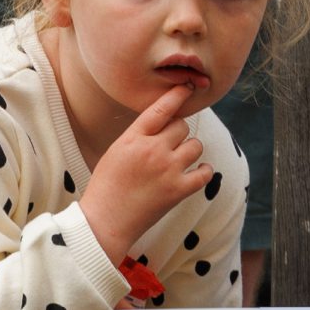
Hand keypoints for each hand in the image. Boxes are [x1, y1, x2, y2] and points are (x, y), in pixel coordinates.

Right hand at [79, 84, 210, 267]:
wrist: (105, 221)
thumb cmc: (107, 186)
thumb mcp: (116, 151)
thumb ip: (138, 136)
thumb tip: (164, 123)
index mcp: (133, 138)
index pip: (160, 109)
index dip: (176, 95)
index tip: (186, 87)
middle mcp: (152, 150)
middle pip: (181, 126)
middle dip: (178, 133)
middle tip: (168, 146)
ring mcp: (168, 170)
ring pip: (195, 145)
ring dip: (190, 150)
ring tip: (179, 160)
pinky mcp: (178, 190)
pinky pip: (204, 172)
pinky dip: (204, 170)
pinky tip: (197, 171)